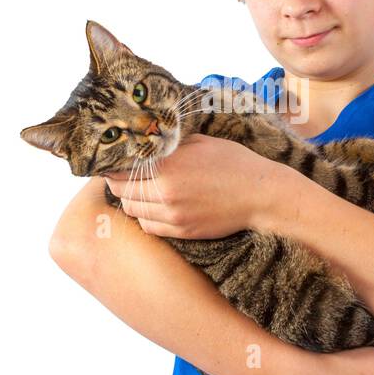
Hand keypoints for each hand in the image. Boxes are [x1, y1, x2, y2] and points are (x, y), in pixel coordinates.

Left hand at [102, 133, 283, 238]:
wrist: (260, 195)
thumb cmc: (234, 163)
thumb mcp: (201, 143)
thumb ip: (171, 145)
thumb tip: (148, 143)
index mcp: (170, 165)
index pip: (123, 168)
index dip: (113, 165)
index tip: (113, 162)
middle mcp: (166, 192)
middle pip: (122, 190)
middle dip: (117, 182)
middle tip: (118, 176)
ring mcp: (173, 215)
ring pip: (132, 210)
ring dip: (129, 200)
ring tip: (135, 191)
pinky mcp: (182, 231)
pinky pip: (148, 227)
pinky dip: (143, 217)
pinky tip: (150, 208)